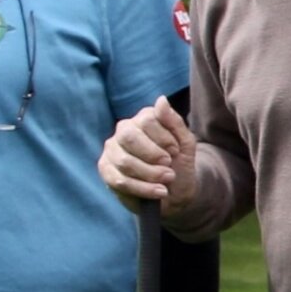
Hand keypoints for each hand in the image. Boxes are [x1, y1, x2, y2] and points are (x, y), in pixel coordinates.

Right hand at [98, 96, 197, 218]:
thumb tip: (161, 99)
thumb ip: (174, 121)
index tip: (176, 151)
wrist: (175, 191)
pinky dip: (142, 188)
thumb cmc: (179, 162)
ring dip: (150, 174)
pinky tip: (158, 192)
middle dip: (152, 155)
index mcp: (144, 118)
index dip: (164, 138)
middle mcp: (124, 130)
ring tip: (167, 181)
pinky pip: (119, 179)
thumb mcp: (185, 142)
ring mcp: (112, 150)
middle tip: (169, 167)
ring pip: (124, 161)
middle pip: (129, 137)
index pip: (147, 120)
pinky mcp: (106, 170)